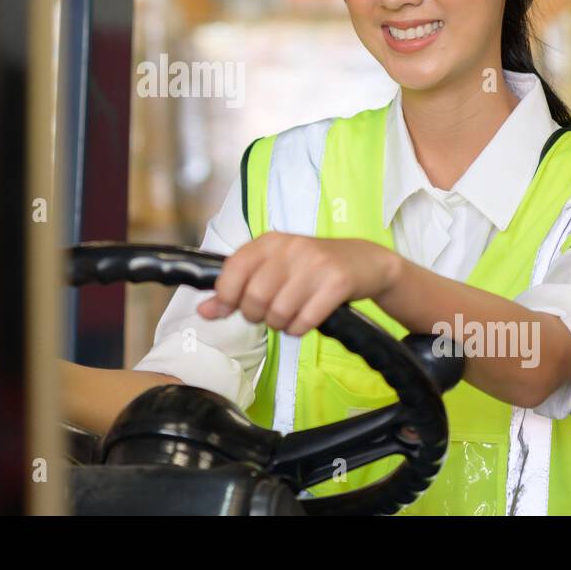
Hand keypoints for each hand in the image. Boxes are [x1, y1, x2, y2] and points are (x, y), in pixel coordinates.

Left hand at [197, 232, 402, 335]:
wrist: (366, 261)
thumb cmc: (311, 268)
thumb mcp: (274, 269)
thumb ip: (237, 288)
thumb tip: (204, 310)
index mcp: (270, 241)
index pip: (233, 269)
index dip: (226, 296)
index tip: (231, 307)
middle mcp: (291, 248)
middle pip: (254, 298)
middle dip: (257, 316)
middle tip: (269, 312)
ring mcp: (315, 265)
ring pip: (278, 313)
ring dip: (280, 325)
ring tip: (290, 315)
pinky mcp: (337, 283)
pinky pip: (303, 322)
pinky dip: (299, 329)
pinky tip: (306, 318)